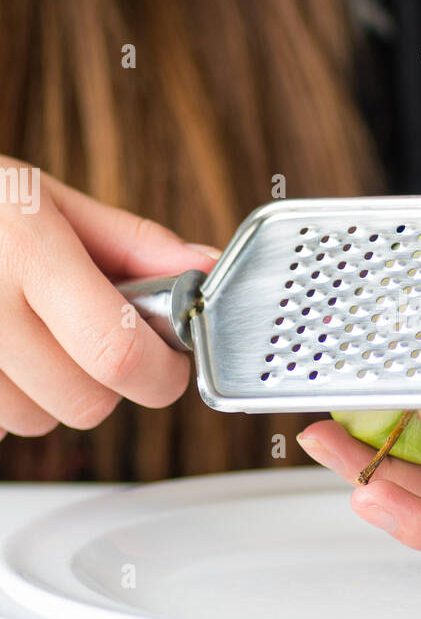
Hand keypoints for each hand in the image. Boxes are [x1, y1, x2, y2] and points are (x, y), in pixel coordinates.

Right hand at [0, 158, 217, 441]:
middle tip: (91, 341)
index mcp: (24, 248)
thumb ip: (129, 241)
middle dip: (106, 382)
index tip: (168, 362)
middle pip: (83, 403)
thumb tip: (203, 266)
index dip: (160, 371)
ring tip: (22, 335)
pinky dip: (1, 400)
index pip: (115, 352)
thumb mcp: (43, 195)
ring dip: (46, 394)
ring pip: (35, 423)